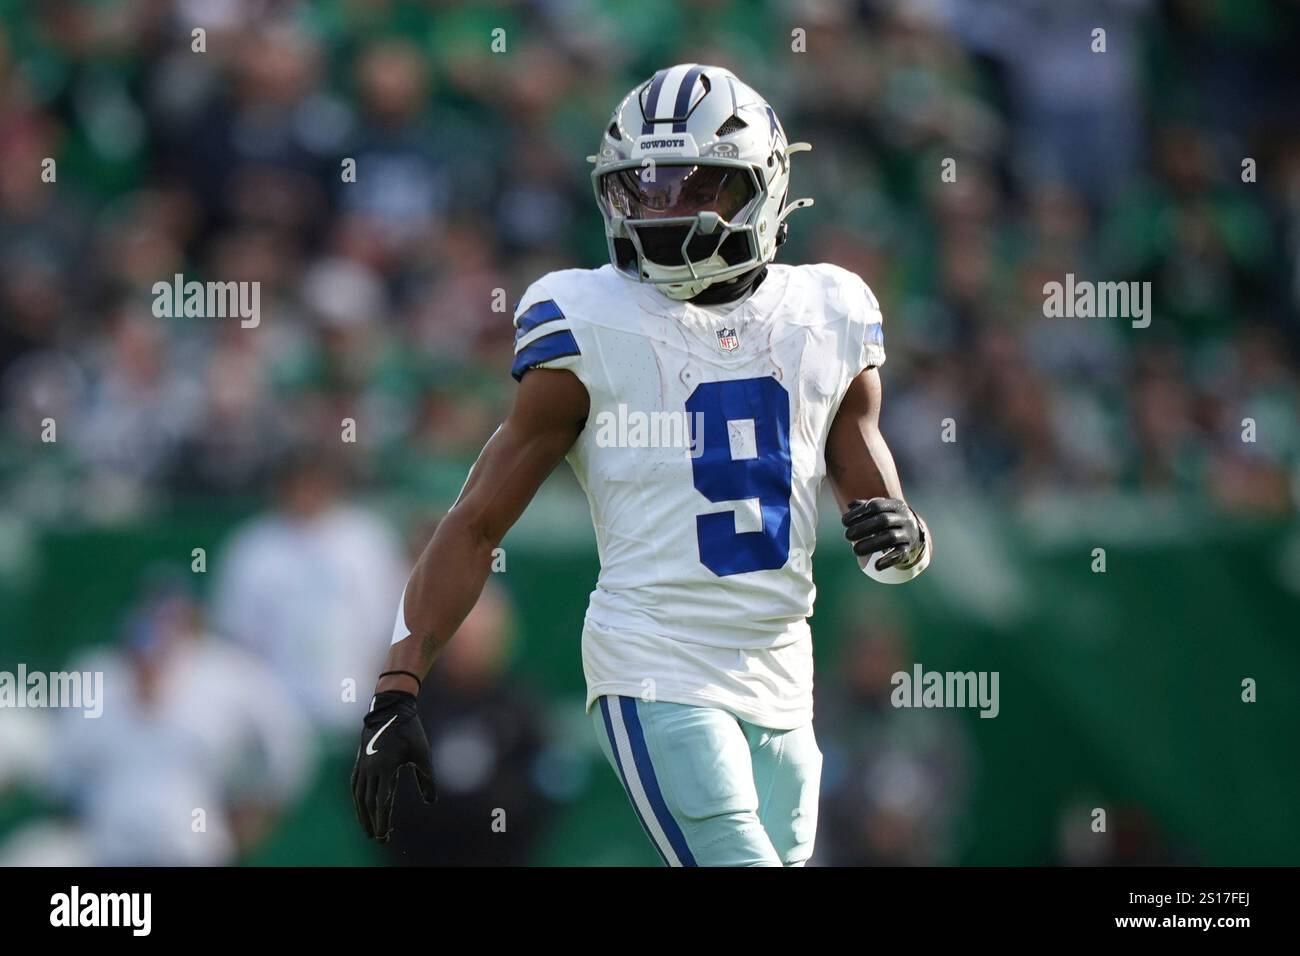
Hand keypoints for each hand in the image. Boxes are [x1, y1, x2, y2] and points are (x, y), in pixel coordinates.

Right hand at [351, 690, 436, 840]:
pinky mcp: (359, 762)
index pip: (381, 801)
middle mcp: (370, 768)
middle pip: (368, 803)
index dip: (382, 820)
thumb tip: (430, 800)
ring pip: (359, 796)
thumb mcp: (423, 754)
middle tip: (380, 839)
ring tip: (369, 831)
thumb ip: (426, 779)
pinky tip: (361, 809)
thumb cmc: (410, 731)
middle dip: (373, 822)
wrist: (390, 708)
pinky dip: (357, 801)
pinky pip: (355, 786)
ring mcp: (362, 765)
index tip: (385, 835)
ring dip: (363, 815)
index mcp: (386, 766)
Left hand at [842, 497, 923, 571]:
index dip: (859, 513)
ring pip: (891, 538)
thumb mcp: (880, 511)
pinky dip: (888, 560)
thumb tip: (850, 505)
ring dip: (871, 545)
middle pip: (883, 521)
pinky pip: (900, 554)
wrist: (914, 532)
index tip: (844, 522)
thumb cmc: (889, 520)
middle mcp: (904, 518)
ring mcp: (908, 534)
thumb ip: (865, 508)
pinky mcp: (909, 549)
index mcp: (895, 505)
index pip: (876, 505)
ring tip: (855, 551)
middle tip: (847, 536)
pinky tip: (876, 566)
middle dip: (863, 528)